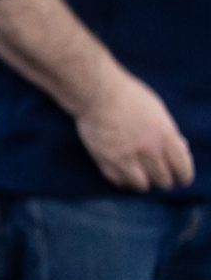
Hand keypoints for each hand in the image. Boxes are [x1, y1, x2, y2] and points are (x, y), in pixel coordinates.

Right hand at [78, 69, 195, 192]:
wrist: (97, 93)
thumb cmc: (129, 97)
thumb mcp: (158, 112)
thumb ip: (170, 133)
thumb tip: (181, 149)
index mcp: (165, 136)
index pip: (182, 169)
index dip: (183, 177)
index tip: (180, 179)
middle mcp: (147, 150)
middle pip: (163, 181)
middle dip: (164, 180)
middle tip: (160, 176)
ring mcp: (125, 157)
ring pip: (141, 186)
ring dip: (144, 183)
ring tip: (141, 176)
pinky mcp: (105, 160)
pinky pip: (119, 182)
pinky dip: (124, 181)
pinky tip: (125, 173)